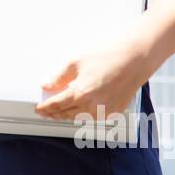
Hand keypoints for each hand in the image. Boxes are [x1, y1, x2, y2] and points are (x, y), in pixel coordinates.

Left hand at [34, 40, 150, 124]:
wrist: (135, 58)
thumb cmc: (107, 56)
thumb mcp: (76, 61)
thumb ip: (58, 76)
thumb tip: (46, 85)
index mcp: (80, 94)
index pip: (56, 106)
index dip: (45, 108)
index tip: (38, 109)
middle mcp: (92, 107)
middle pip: (67, 114)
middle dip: (54, 113)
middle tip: (46, 111)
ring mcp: (105, 111)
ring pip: (80, 118)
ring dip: (69, 115)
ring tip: (61, 110)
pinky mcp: (115, 111)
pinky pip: (95, 117)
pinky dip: (85, 114)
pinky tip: (81, 108)